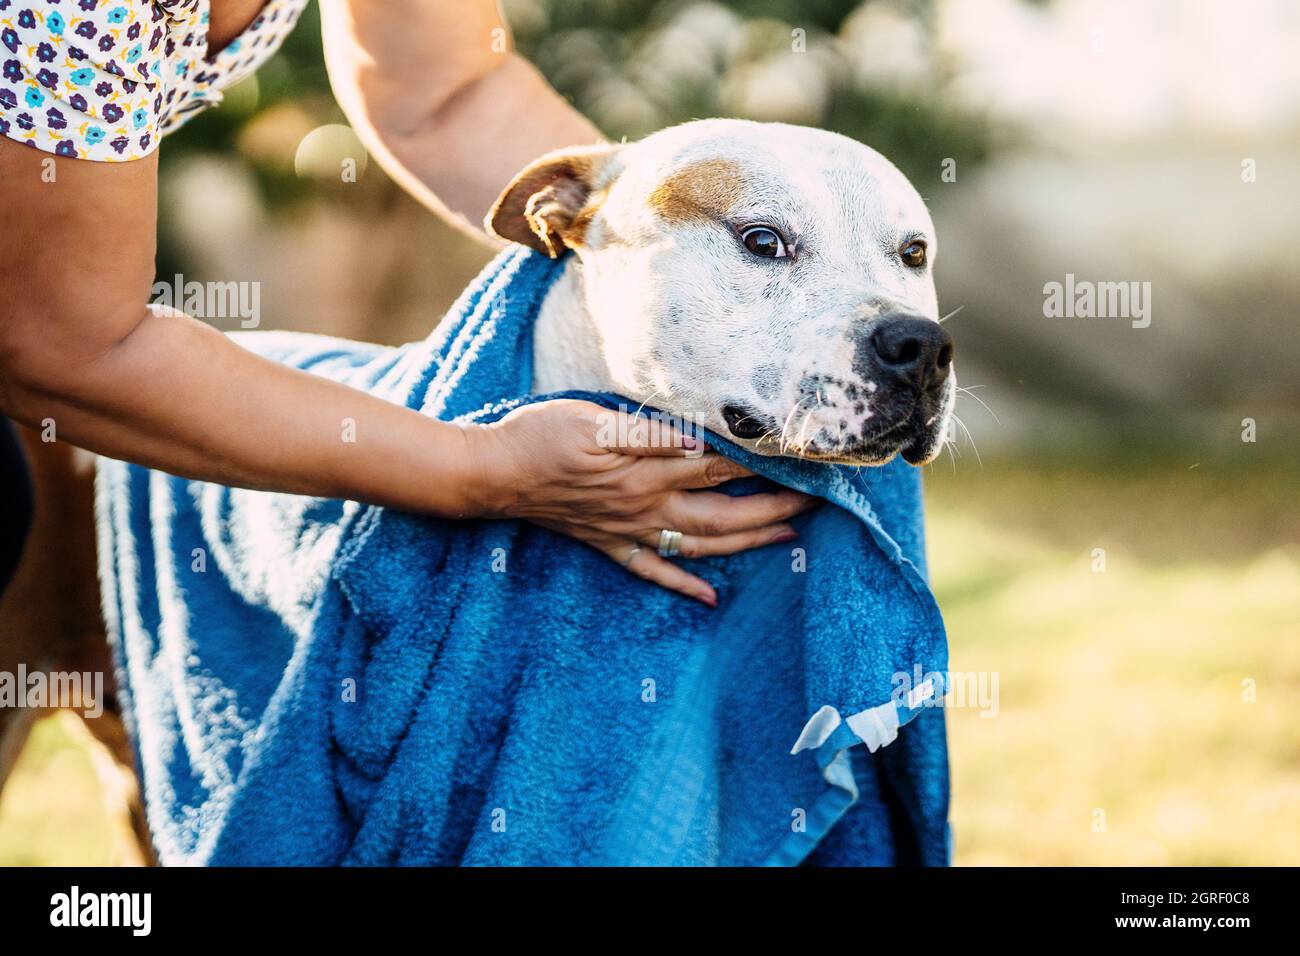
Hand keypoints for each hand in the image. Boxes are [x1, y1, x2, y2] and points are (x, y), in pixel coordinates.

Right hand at [465, 400, 818, 605]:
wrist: (493, 475)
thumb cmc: (540, 435)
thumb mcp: (594, 422)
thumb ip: (649, 434)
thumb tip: (701, 442)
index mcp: (647, 471)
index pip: (720, 469)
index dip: (764, 464)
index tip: (803, 459)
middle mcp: (646, 507)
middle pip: (724, 514)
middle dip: (773, 510)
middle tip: (815, 504)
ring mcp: (629, 531)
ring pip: (701, 546)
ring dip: (746, 544)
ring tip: (787, 538)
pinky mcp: (609, 544)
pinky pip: (653, 573)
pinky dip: (684, 587)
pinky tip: (710, 599)